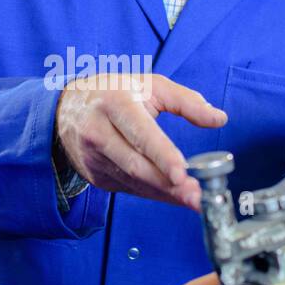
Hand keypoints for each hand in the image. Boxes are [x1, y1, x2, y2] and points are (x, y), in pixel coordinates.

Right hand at [55, 72, 226, 209]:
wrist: (65, 108)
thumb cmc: (114, 92)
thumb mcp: (149, 85)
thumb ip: (186, 101)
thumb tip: (220, 119)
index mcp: (114, 103)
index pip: (140, 133)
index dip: (162, 156)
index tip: (182, 173)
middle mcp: (98, 131)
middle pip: (137, 165)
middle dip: (169, 185)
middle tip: (197, 195)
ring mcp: (93, 157)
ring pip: (133, 182)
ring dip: (165, 194)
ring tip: (192, 199)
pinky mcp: (94, 175)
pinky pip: (128, 188)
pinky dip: (153, 194)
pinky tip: (173, 196)